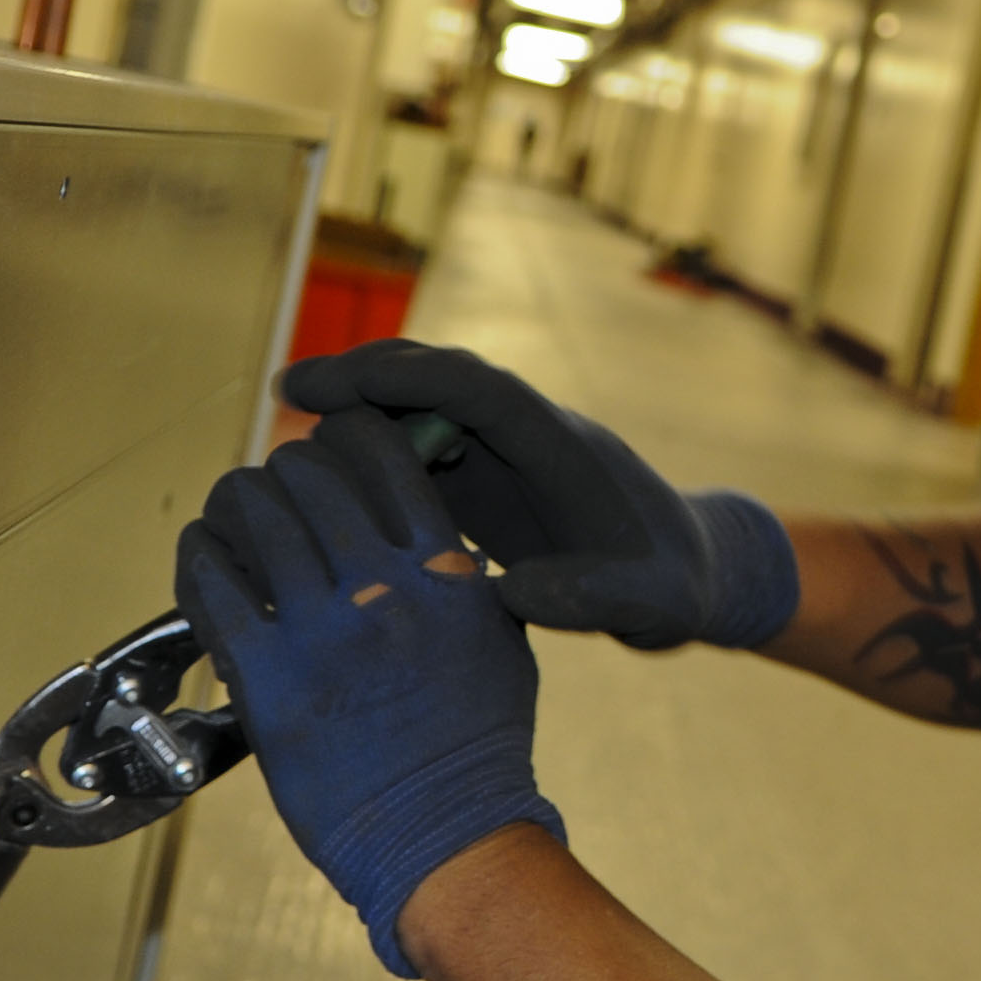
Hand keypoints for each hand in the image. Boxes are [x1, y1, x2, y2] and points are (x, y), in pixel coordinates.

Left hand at [175, 406, 562, 976]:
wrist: (444, 833)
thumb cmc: (478, 745)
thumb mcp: (498, 638)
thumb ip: (463, 576)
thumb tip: (433, 533)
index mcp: (443, 570)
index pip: (381, 454)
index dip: (344, 435)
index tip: (329, 449)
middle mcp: (383, 587)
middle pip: (307, 474)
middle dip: (283, 469)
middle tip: (274, 487)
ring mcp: (322, 632)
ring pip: (253, 515)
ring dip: (233, 503)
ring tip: (230, 514)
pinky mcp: (268, 679)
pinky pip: (212, 587)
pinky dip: (199, 557)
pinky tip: (203, 555)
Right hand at [282, 340, 799, 651]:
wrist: (695, 575)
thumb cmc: (674, 587)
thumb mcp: (647, 603)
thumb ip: (589, 599)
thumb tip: (512, 592)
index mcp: (561, 445)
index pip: (476, 388)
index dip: (404, 379)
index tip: (334, 384)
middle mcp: (528, 434)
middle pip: (438, 381)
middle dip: (366, 377)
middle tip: (285, 391)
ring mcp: (507, 452)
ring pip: (425, 411)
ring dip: (364, 417)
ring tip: (287, 446)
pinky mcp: (493, 479)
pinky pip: (426, 449)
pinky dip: (377, 456)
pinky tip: (325, 489)